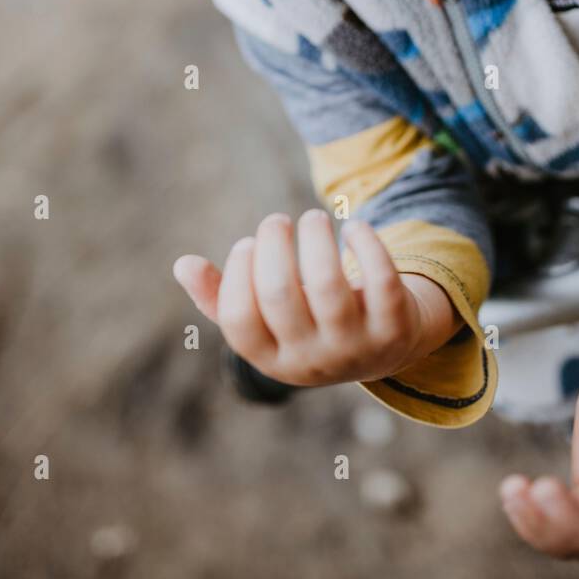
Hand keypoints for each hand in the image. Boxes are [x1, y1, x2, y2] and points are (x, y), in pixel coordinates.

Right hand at [173, 209, 426, 386]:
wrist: (385, 347)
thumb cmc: (311, 324)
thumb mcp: (269, 322)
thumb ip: (223, 298)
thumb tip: (183, 265)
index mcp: (273, 360)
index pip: (240, 322)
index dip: (238, 274)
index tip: (248, 243)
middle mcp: (312, 360)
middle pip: (280, 295)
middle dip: (274, 245)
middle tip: (277, 222)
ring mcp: (356, 347)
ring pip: (329, 285)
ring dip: (315, 239)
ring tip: (312, 218)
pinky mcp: (395, 328)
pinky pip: (381, 282)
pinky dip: (367, 245)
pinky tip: (354, 226)